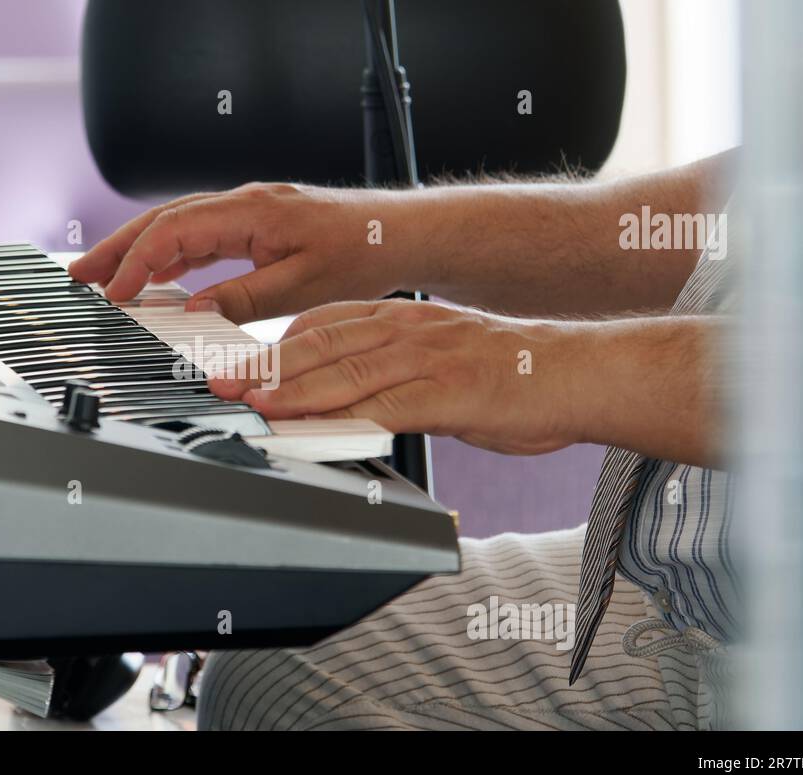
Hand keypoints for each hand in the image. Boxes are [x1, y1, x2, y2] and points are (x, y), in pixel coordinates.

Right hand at [67, 183, 430, 323]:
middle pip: (162, 221)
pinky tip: (154, 279)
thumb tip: (193, 311)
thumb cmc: (362, 252)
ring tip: (102, 279)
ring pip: (177, 227)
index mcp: (250, 211)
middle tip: (78, 276)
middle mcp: (243, 204)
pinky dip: (170, 256)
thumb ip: (243, 298)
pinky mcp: (255, 225)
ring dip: (137, 251)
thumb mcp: (302, 285)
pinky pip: (200, 236)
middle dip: (116, 248)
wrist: (398, 234)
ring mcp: (247, 212)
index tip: (115, 295)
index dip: (137, 262)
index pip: (174, 231)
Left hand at [209, 299, 580, 455]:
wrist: (579, 373)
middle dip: (266, 364)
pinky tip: (319, 428)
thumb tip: (342, 398)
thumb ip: (390, 373)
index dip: (273, 343)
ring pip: (348, 369)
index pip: (323, 323)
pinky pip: (388, 405)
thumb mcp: (439, 361)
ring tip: (255, 403)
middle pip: (322, 342)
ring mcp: (429, 357)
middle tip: (223, 383)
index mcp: (402, 319)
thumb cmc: (511, 374)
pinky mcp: (451, 391)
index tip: (236, 362)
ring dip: (295, 389)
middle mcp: (408, 329)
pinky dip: (346, 418)